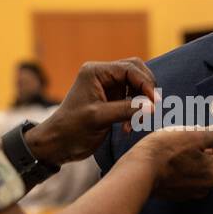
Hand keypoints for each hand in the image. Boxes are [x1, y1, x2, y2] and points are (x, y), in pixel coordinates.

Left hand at [23, 59, 156, 165]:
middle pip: (135, 71)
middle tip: (152, 107)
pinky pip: (131, 99)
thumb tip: (152, 107)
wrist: (57, 144)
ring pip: (135, 85)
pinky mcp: (110, 99)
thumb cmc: (72, 129)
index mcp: (95, 72)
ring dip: (140, 102)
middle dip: (145, 89)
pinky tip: (128, 127)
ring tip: (136, 122)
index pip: (129, 69)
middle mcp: (102, 75)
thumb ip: (126, 110)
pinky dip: (134, 111)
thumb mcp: (99, 118)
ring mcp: (106, 86)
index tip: (155, 102)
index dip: (145, 84)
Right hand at [129, 124, 212, 199]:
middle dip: (205, 146)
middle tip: (188, 134)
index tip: (204, 129)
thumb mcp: (194, 135)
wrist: (137, 172)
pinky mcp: (175, 193)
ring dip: (192, 154)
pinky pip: (185, 176)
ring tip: (175, 143)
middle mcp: (206, 187)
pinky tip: (167, 156)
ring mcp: (189, 192)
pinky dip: (181, 165)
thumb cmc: (165, 151)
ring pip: (198, 168)